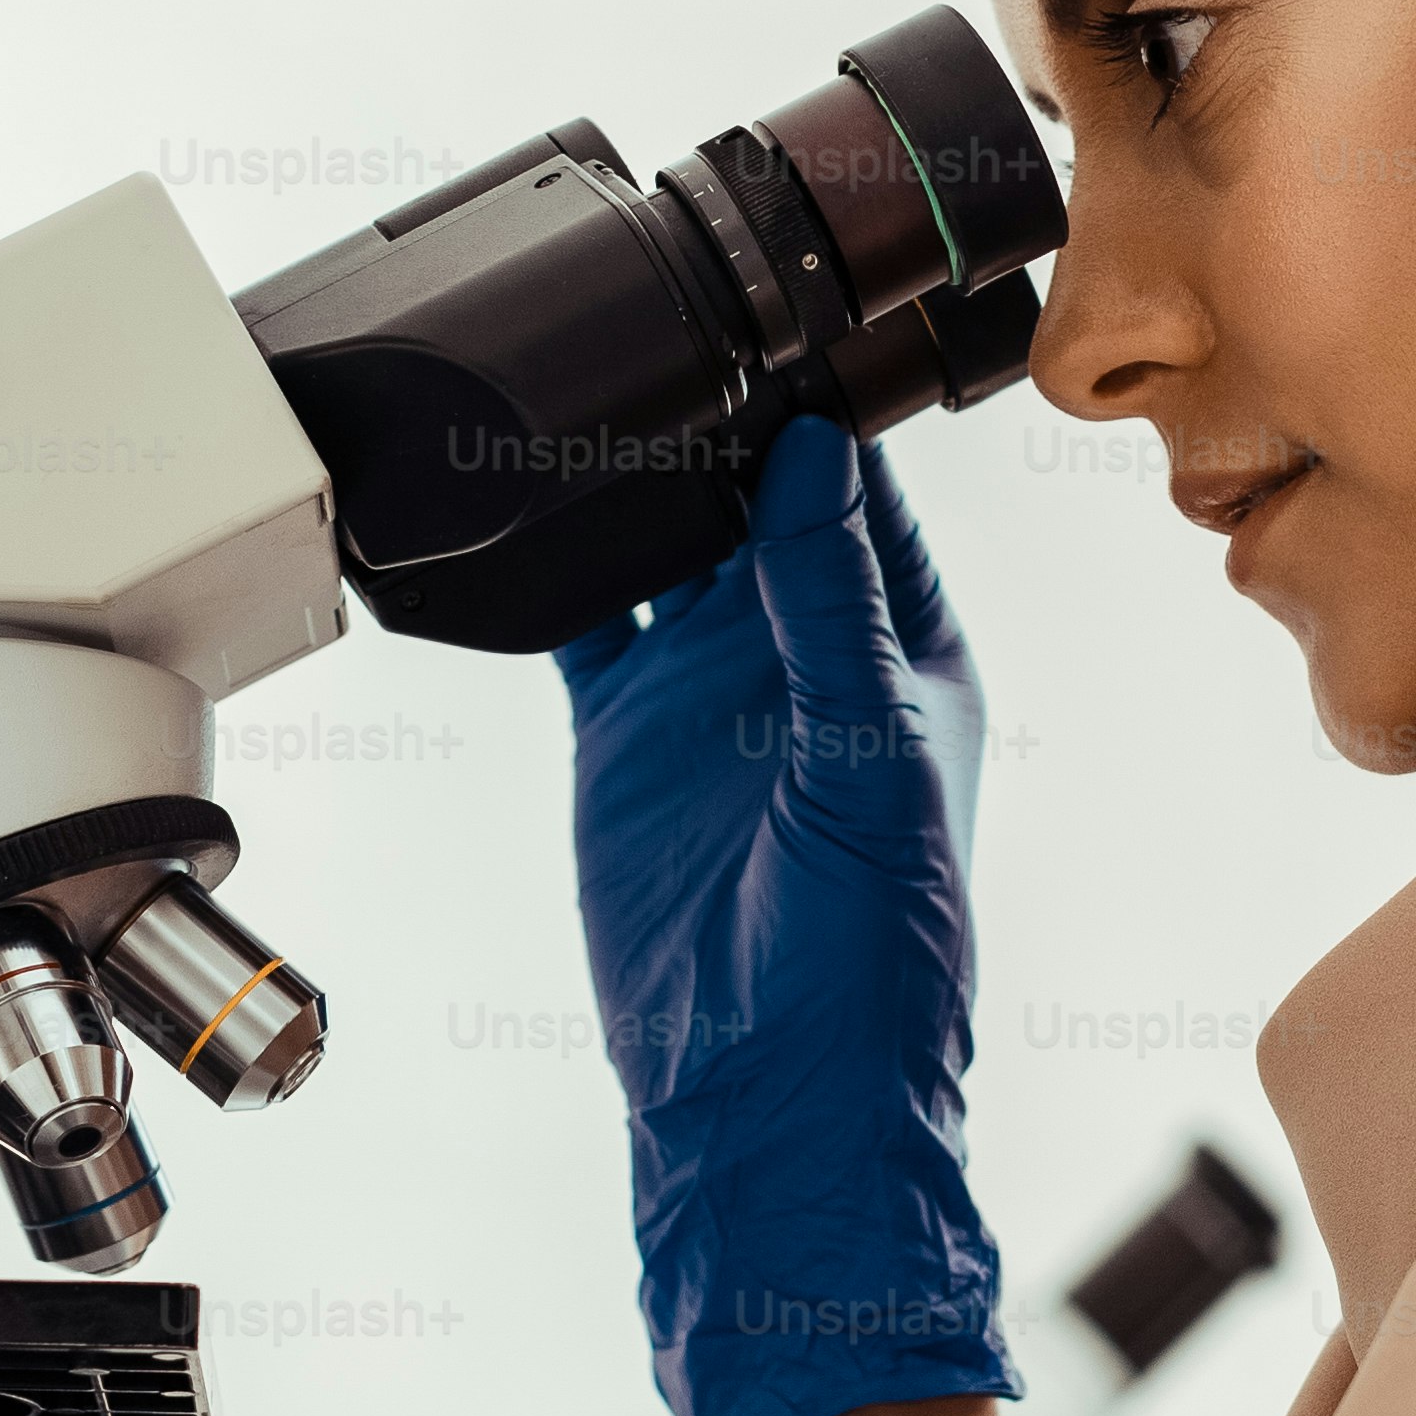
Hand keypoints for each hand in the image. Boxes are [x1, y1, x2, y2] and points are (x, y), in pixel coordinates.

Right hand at [554, 419, 1010, 1415]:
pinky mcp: (629, 737)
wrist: (766, 1100)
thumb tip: (814, 458)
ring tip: (573, 381)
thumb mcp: (867, 760)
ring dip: (630, 478)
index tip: (768, 316)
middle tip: (643, 320)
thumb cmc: (872, 957)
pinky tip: (514, 503)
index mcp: (901, 649)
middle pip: (750, 495)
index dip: (817, 408)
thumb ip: (831, 610)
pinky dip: (556, 568)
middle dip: (706, 418)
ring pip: (666, 544)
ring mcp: (710, 691)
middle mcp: (805, 653)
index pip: (859, 494)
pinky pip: (590, 623)